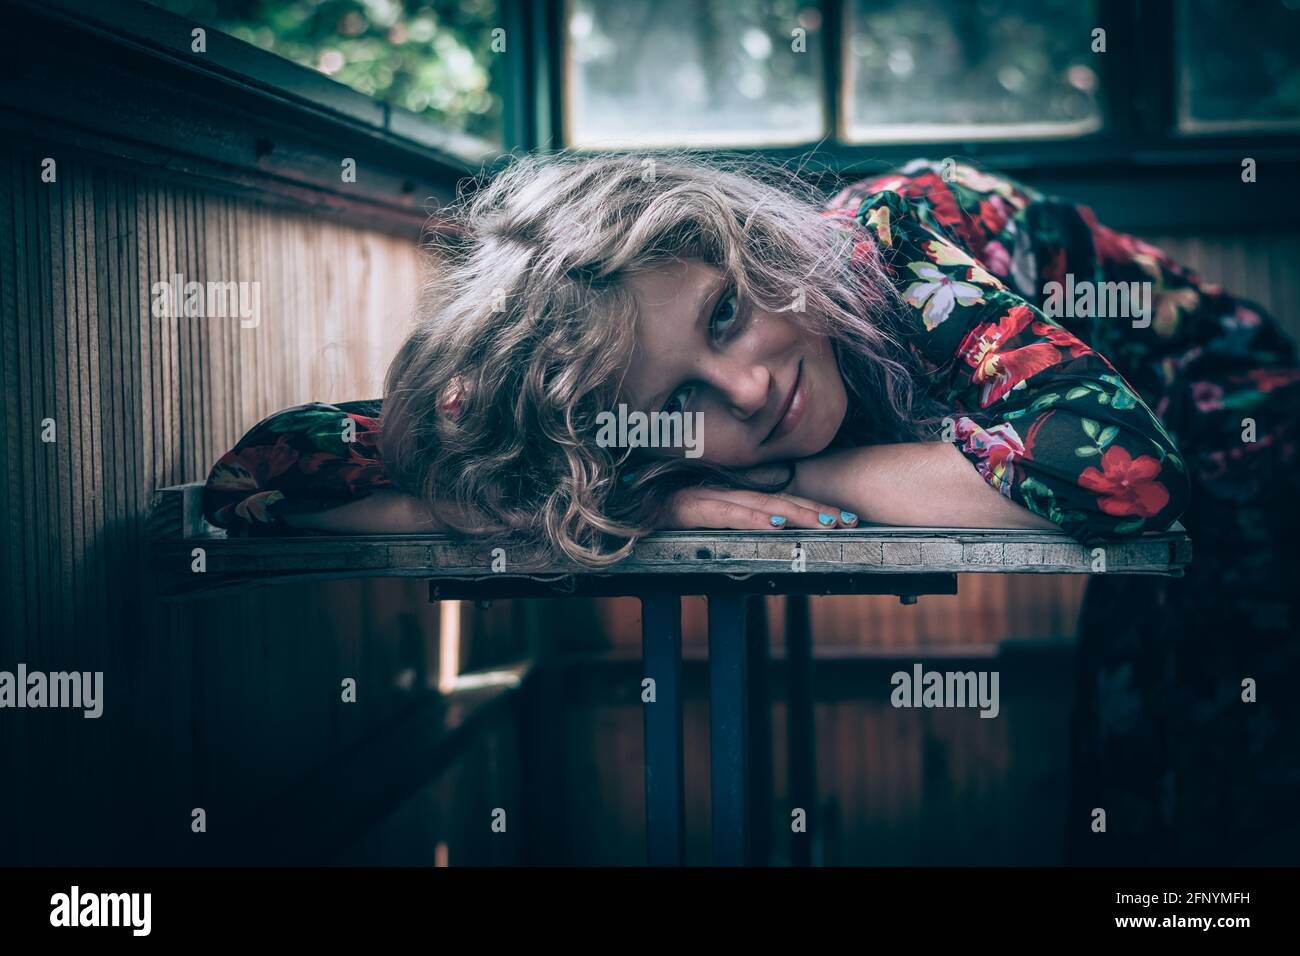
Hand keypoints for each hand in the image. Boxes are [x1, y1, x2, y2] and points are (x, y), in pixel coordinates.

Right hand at [656, 485, 858, 530]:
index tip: (844, 516)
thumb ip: (726, 517)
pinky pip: (727, 514)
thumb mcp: (696, 517)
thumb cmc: (650, 510)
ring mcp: (707, 497)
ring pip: (761, 506)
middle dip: (817, 511)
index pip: (779, 500)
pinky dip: (753, 519)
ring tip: (827, 523)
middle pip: (779, 501)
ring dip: (798, 515)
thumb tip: (762, 527)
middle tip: (850, 520)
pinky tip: (775, 525)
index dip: (813, 507)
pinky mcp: (689, 507)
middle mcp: (724, 492)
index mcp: (728, 494)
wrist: (613, 503)